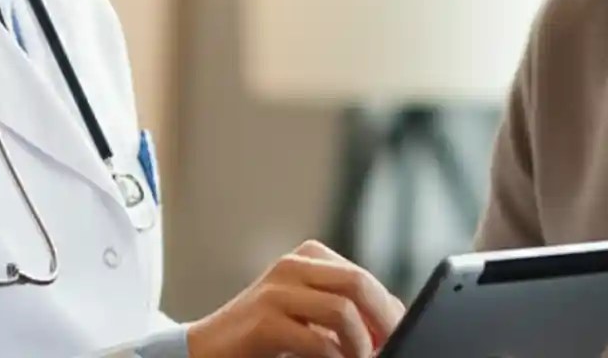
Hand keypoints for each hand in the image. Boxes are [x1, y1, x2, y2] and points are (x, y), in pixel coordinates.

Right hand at [186, 240, 405, 357]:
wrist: (209, 349)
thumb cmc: (264, 336)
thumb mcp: (308, 314)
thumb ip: (344, 309)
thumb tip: (393, 319)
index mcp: (307, 258)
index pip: (363, 278)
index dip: (387, 311)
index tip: (399, 336)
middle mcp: (292, 266)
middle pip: (357, 284)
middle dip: (383, 321)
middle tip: (391, 347)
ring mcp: (276, 290)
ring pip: (342, 310)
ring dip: (360, 345)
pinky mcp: (264, 320)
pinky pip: (316, 340)